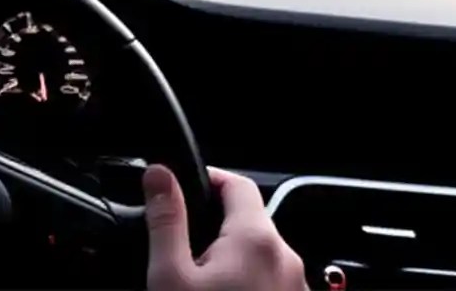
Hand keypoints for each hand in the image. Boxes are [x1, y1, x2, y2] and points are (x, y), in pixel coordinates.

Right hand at [144, 165, 305, 290]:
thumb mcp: (170, 277)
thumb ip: (166, 221)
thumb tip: (159, 175)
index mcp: (256, 240)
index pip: (238, 183)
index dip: (207, 180)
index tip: (181, 190)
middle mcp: (287, 259)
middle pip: (249, 220)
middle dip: (215, 226)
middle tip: (181, 248)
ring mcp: (296, 286)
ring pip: (259, 254)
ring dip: (230, 258)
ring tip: (198, 281)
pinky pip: (269, 281)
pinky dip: (246, 282)